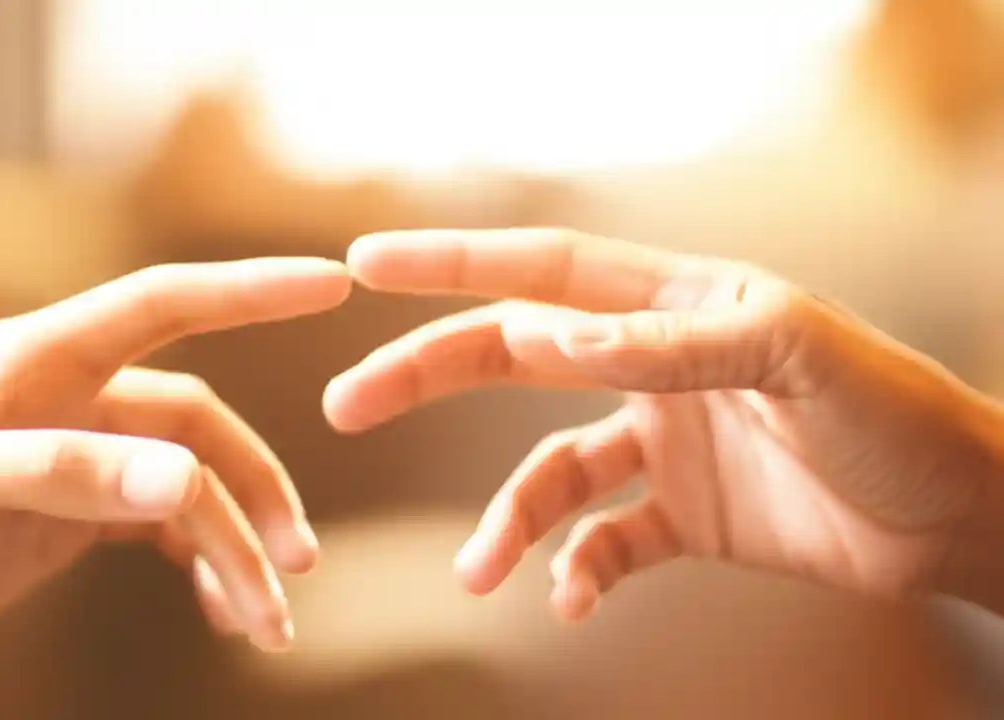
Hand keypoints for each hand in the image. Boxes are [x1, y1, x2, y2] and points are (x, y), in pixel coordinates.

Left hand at [0, 257, 349, 694]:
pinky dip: (205, 568)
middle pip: (200, 425)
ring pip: (193, 488)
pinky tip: (222, 611)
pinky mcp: (79, 516)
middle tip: (296, 566)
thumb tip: (185, 479)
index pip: (162, 303)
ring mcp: (81, 459)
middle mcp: (71, 397)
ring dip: (237, 549)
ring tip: (265, 623)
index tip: (331, 284)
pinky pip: (168, 530)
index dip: (249, 290)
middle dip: (256, 492)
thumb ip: (59, 473)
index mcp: (36, 359)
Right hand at [324, 229, 1003, 619]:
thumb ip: (671, 346)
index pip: (542, 272)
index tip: (366, 265)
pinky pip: (603, 543)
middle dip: (425, 376)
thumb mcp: (794, 357)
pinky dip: (575, 574)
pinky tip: (569, 603)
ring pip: (547, 473)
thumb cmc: (895, 414)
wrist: (960, 514)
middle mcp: (651, 365)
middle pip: (510, 360)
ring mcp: (662, 441)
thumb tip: (549, 336)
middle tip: (346, 406)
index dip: (451, 264)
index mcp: (673, 304)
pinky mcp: (681, 514)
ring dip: (506, 524)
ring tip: (478, 574)